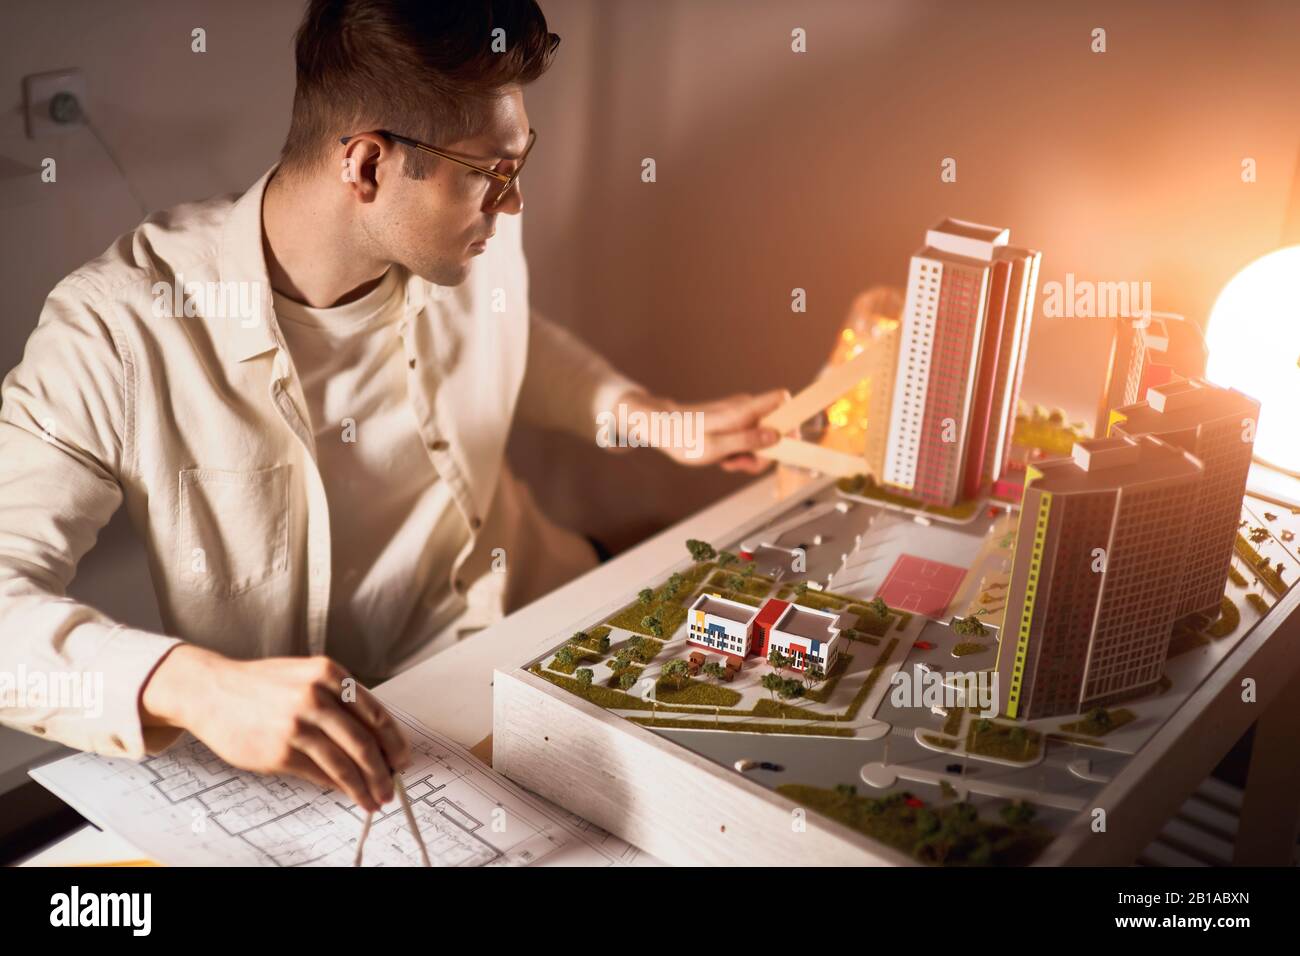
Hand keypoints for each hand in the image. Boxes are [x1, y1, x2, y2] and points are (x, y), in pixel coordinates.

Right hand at [140, 645, 410, 811]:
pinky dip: (338, 787)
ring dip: (365, 787)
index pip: (376, 714)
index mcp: (329, 673)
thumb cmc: (262, 685)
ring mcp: (297, 726)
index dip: (395, 742)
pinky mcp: (279, 753)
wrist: (211, 691)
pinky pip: (319, 775)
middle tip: (393, 786)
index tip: (403, 759)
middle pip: (365, 743)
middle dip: (384, 771)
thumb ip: (340, 700)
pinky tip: (347, 792)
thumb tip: (376, 739)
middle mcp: (315, 697)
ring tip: (374, 799)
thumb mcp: (306, 675)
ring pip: (345, 765)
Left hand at [619, 389, 789, 473]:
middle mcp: (745, 408)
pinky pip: (748, 436)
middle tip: (741, 464)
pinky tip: (724, 457)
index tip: (784, 444)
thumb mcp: (715, 447)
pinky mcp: (734, 420)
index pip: (782, 399)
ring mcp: (739, 414)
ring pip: (761, 435)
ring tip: (727, 461)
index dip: (792, 420)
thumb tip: (777, 436)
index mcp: (743, 411)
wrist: (661, 427)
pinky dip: (741, 450)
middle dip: (765, 451)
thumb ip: (747, 441)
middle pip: (776, 426)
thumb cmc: (683, 437)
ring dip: (750, 454)